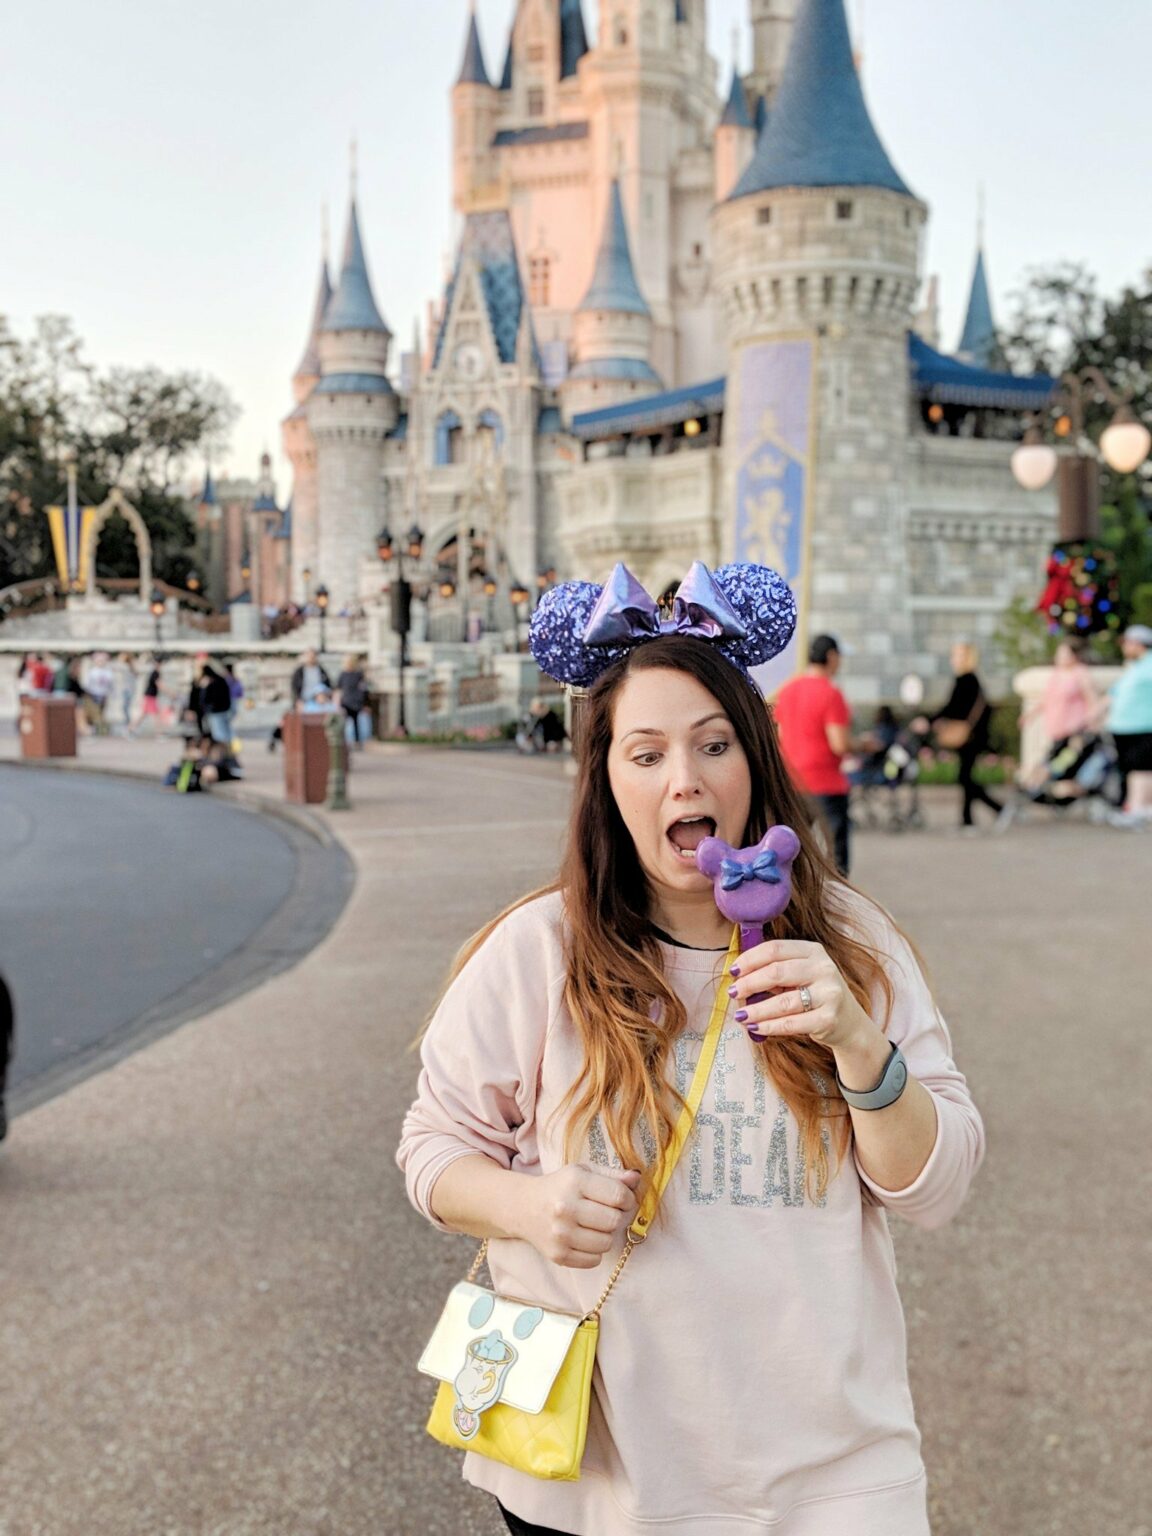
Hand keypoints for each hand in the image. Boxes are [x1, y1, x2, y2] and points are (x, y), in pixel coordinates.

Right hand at [516, 1164, 640, 1269]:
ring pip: (606, 1243)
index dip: (628, 1199)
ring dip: (605, 1235)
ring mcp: (560, 1234)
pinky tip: (583, 1238)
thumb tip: (637, 1178)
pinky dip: (594, 1251)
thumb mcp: (584, 1172)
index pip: (618, 1195)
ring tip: (593, 1225)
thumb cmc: (561, 1187)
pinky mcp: (558, 1255)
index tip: (623, 1200)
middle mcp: (565, 1208)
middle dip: (616, 1217)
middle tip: (605, 1212)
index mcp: (574, 1182)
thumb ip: (613, 1175)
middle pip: (614, 1221)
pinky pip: (594, 1260)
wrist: (525, 1207)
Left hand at [728, 938, 876, 1054]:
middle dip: (749, 983)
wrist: (850, 1023)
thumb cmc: (815, 994)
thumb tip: (737, 975)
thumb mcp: (800, 975)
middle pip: (777, 972)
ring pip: (783, 1002)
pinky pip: (791, 1023)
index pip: (775, 949)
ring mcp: (829, 994)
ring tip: (740, 1015)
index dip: (749, 959)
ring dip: (756, 1010)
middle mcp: (824, 968)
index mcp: (813, 951)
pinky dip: (769, 1026)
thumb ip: (775, 970)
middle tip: (733, 992)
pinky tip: (755, 1027)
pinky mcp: (829, 1019)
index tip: (733, 970)